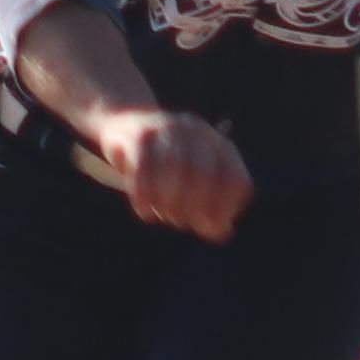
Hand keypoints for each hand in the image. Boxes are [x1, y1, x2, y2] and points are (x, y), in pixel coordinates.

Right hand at [94, 104, 255, 241]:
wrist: (124, 127)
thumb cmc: (166, 171)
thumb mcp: (192, 190)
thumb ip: (209, 213)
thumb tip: (222, 233)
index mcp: (220, 146)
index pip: (235, 181)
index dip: (223, 210)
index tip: (205, 227)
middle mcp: (199, 132)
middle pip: (204, 175)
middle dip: (191, 208)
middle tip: (178, 221)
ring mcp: (169, 128)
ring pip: (173, 168)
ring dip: (167, 202)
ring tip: (161, 215)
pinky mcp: (139, 134)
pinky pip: (143, 168)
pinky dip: (144, 196)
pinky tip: (144, 211)